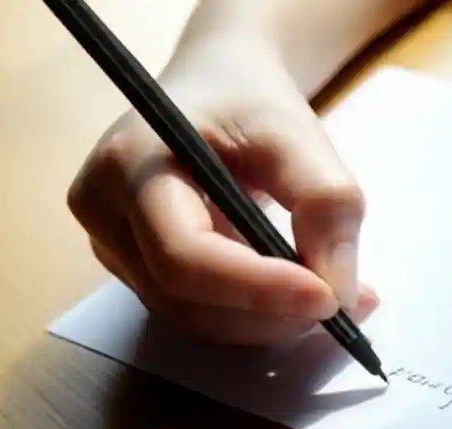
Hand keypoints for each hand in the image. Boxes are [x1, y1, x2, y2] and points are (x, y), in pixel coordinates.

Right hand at [67, 35, 376, 343]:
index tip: (329, 298)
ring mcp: (112, 247)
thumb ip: (325, 203)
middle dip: (271, 312)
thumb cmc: (247, 99)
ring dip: (268, 321)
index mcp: (127, 164)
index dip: (257, 288)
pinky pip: (198, 313)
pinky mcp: (136, 269)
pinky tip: (299, 294)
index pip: (184, 255)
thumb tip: (340, 292)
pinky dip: (255, 315)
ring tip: (335, 295)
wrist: (216, 84)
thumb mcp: (296, 131)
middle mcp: (103, 213)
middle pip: (187, 298)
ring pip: (194, 318)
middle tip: (348, 303)